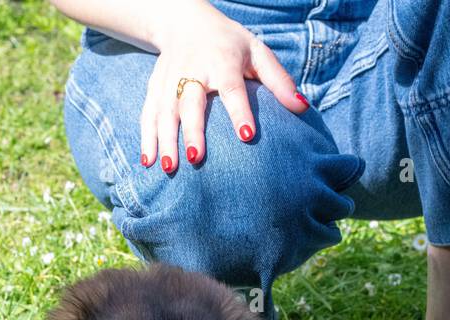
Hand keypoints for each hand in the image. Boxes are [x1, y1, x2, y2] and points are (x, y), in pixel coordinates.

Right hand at [142, 0, 308, 170]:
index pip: (232, 88)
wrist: (183, 20)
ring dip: (165, 140)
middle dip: (192, 131)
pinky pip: (148, 114)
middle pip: (191, 103)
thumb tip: (302, 109)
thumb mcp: (257, 52)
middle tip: (197, 158)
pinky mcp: (154, 88)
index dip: (239, 112)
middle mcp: (193, 70)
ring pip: (165, 112)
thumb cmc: (229, 43)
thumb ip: (278, 80)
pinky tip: (148, 161)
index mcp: (222, 61)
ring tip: (169, 168)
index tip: (247, 136)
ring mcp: (170, 80)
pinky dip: (146, 138)